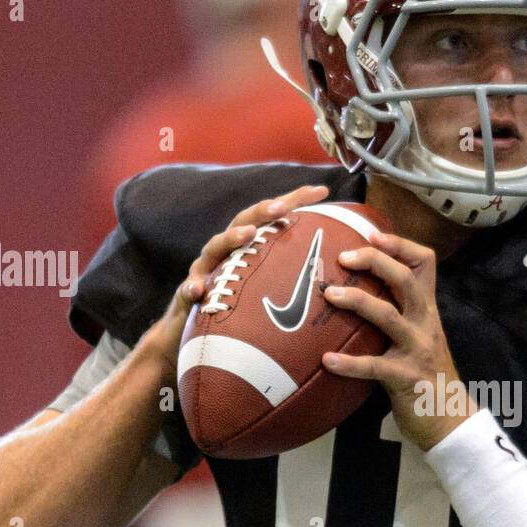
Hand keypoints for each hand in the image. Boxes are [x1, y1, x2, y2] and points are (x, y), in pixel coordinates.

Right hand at [138, 184, 330, 376]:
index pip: (273, 218)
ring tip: (247, 235)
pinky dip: (192, 287)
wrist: (191, 335)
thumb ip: (291, 279)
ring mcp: (205, 270)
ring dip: (231, 239)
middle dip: (264, 212)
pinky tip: (197, 291)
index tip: (323, 191)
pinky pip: (189, 289)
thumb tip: (337, 279)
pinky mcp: (189, 293)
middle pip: (244, 223)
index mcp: (248, 247)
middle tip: (284, 207)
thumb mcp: (266, 291)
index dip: (296, 201)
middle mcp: (226, 252)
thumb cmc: (237, 310)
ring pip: (215, 248)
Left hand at [320, 230, 477, 450]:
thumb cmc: (426, 379)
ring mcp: (417, 350)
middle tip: (343, 256)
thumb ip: (398, 317)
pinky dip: (349, 363)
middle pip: (406, 279)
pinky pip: (374, 366)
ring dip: (358, 301)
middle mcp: (425, 324)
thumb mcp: (418, 340)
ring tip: (329, 295)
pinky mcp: (406, 378)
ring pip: (389, 315)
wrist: (451, 422)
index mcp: (427, 311)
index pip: (424, 264)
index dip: (400, 244)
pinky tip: (327, 361)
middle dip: (375, 261)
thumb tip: (358, 297)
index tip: (372, 234)